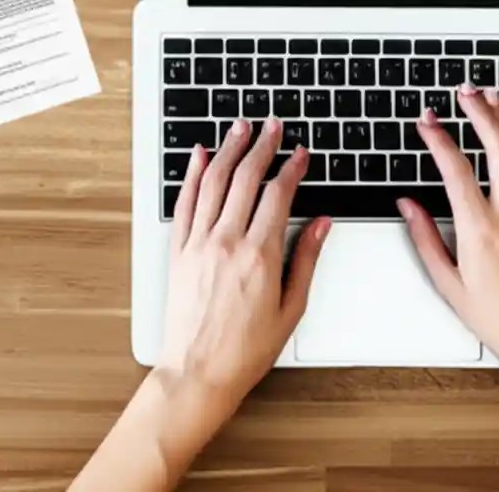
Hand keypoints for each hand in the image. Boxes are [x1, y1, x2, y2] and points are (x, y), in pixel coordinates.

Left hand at [158, 119, 331, 409]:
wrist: (198, 372)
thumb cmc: (246, 349)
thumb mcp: (291, 308)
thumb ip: (305, 259)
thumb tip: (320, 224)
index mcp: (259, 255)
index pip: (278, 195)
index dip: (292, 168)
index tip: (300, 153)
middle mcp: (226, 242)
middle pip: (245, 178)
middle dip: (262, 146)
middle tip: (272, 126)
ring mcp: (198, 244)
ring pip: (213, 182)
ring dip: (228, 149)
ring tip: (240, 128)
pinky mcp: (177, 252)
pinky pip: (184, 203)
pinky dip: (192, 175)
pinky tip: (199, 156)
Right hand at [399, 85, 498, 379]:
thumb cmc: (498, 316)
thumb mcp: (448, 283)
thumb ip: (425, 239)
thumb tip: (408, 205)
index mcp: (479, 231)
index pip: (456, 171)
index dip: (439, 140)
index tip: (427, 121)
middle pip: (497, 149)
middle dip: (479, 113)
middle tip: (464, 92)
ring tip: (493, 97)